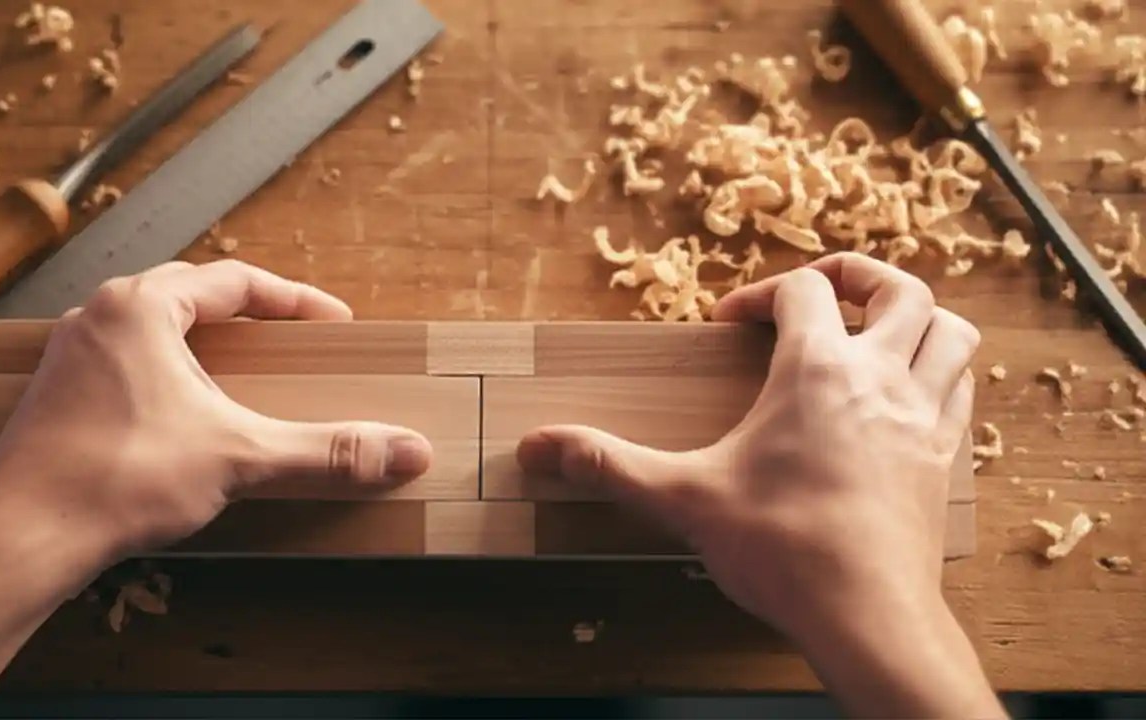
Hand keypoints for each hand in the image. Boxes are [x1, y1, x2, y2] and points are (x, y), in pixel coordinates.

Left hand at [0, 260, 433, 565]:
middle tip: (293, 342)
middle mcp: (98, 315)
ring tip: (245, 375)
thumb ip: (327, 451)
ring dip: (204, 346)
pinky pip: (125, 364)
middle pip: (192, 296)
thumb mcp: (241, 458)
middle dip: (250, 317)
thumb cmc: (117, 480)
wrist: (22, 538)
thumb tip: (406, 449)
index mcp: (141, 305)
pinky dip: (168, 376)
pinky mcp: (55, 396)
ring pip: (153, 329)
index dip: (296, 301)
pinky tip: (187, 416)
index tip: (335, 325)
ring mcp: (70, 355)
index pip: (237, 281)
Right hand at [517, 253, 997, 716]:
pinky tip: (907, 393)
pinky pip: (962, 388)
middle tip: (822, 293)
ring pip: (951, 332)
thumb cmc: (781, 549)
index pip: (802, 289)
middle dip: (860, 276)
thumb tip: (539, 445)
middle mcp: (880, 378)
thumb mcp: (683, 499)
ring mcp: (922, 416)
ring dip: (917, 317)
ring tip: (876, 331)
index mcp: (816, 370)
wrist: (867, 615)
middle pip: (901, 288)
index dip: (761, 293)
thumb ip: (609, 464)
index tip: (730, 325)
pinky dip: (942, 370)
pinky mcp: (943, 457)